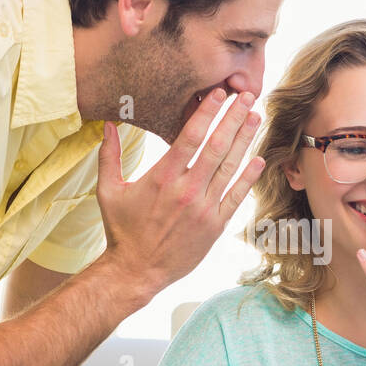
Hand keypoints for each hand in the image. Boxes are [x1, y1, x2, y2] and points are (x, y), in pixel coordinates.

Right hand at [96, 90, 263, 292]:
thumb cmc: (121, 230)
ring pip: (229, 168)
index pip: (190, 136)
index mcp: (162, 177)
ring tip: (256, 118)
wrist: (136, 271)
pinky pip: (236, 197)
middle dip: (233, 118)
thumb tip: (107, 125)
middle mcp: (187, 190)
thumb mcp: (108, 191)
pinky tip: (258, 160)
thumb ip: (109, 156)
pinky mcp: (215, 226)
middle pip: (216, 146)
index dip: (208, 112)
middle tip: (247, 96)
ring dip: (245, 141)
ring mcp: (204, 209)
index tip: (219, 94)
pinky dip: (248, 178)